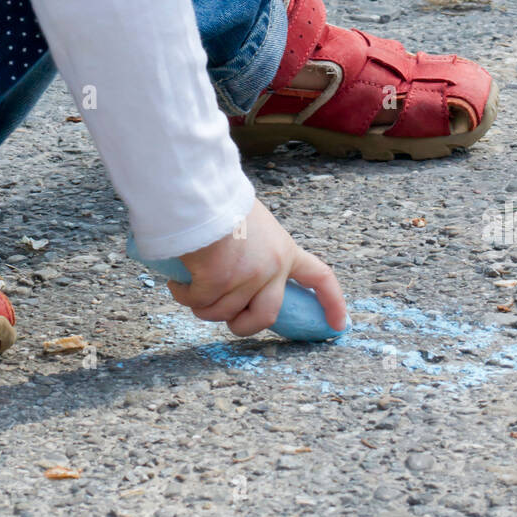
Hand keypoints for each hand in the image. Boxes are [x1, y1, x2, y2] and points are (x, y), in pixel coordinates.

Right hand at [168, 198, 346, 336]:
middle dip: (244, 326)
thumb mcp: (254, 223)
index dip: (331, 303)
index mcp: (285, 250)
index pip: (320, 277)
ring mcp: (246, 277)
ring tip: (189, 286)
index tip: (338, 325)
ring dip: (202, 305)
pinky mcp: (218, 282)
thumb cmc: (220, 198)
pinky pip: (198, 302)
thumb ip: (257, 249)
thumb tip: (239, 269)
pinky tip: (178, 283)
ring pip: (222, 312)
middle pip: (266, 315)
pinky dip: (184, 295)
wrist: (201, 190)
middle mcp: (271, 268)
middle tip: (227, 320)